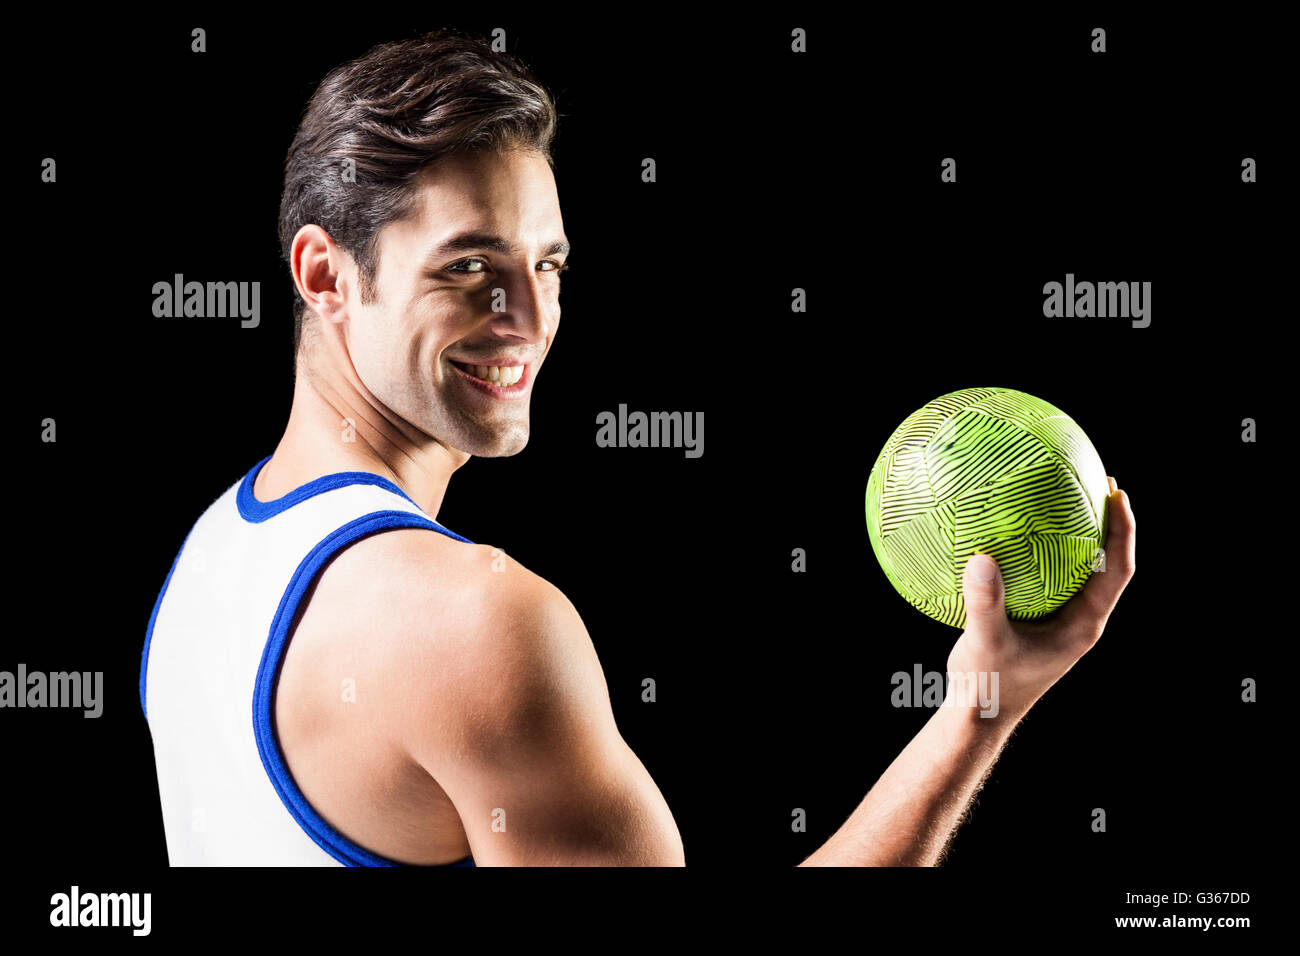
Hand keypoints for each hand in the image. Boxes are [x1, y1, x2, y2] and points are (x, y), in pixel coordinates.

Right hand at [945, 477, 1135, 722]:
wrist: (979, 717)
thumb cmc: (987, 685)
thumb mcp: (984, 643)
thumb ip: (985, 602)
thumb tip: (982, 558)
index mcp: (1082, 625)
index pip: (1116, 570)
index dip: (1123, 530)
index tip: (1117, 492)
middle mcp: (1079, 621)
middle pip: (1108, 564)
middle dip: (1108, 523)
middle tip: (1099, 482)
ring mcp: (1060, 623)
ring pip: (1079, 572)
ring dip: (1078, 536)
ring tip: (1063, 498)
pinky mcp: (1039, 623)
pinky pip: (1047, 579)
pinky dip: (1039, 554)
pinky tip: (1011, 535)